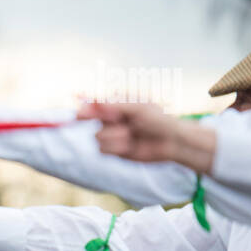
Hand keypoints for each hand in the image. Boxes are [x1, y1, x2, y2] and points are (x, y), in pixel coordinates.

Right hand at [78, 100, 216, 171]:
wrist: (171, 142)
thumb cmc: (159, 120)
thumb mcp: (139, 108)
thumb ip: (115, 105)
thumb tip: (94, 100)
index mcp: (116, 105)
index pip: (92, 104)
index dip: (83, 107)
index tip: (79, 112)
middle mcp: (110, 119)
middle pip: (88, 119)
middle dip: (97, 119)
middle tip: (98, 118)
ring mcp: (111, 134)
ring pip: (97, 137)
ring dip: (114, 136)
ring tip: (131, 134)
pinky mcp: (113, 150)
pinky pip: (103, 150)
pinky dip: (117, 148)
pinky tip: (130, 145)